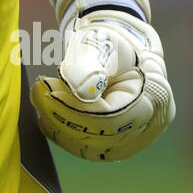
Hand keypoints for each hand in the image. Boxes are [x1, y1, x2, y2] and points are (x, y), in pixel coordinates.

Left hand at [29, 9, 174, 161]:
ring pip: (91, 149)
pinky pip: (87, 149)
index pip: (110, 118)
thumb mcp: (101, 43)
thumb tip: (78, 87)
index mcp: (154, 96)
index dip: (73, 109)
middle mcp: (150, 124)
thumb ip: (89, 62)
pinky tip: (48, 114)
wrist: (119, 50)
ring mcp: (135, 138)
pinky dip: (64, 134)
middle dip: (61, 116)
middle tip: (37, 92)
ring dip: (59, 127)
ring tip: (42, 99)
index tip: (44, 90)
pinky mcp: (118, 144)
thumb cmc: (111, 43)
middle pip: (100, 137)